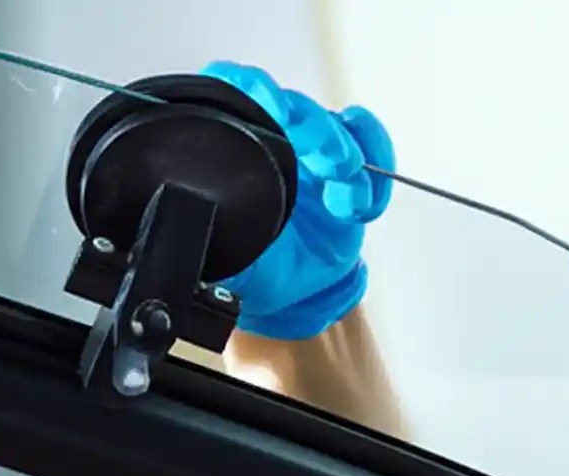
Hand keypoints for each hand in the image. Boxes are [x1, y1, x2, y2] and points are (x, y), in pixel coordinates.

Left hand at [200, 60, 394, 339]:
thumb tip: (191, 225)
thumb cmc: (250, 268)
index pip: (236, 91)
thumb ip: (206, 236)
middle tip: (330, 165)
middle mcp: (277, 139)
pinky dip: (377, 171)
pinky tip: (362, 207)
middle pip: (299, 108)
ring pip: (340, 126)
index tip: (265, 101)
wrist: (288, 296)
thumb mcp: (220, 257)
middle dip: (320, 132)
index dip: (248, 85)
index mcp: (237, 147)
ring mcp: (315, 150)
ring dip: (351, 156)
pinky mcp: (352, 169)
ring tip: (346, 202)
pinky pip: (373, 146)